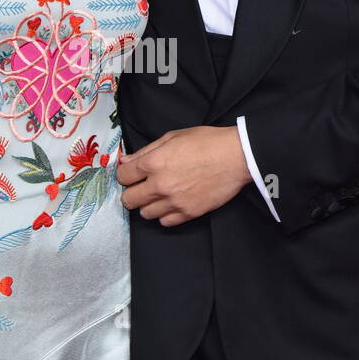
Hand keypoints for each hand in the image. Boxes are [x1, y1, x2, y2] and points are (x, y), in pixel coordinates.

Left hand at [116, 125, 252, 225]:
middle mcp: (160, 185)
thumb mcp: (172, 137)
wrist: (236, 156)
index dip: (125, 175)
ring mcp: (174, 201)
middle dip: (132, 192)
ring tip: (159, 195)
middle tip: (142, 187)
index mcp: (153, 163)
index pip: (122, 176)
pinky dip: (165, 215)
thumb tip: (126, 160)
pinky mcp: (188, 212)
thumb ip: (146, 151)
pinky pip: (165, 222)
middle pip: (128, 199)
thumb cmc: (207, 142)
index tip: (132, 174)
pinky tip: (171, 203)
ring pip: (145, 214)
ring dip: (148, 205)